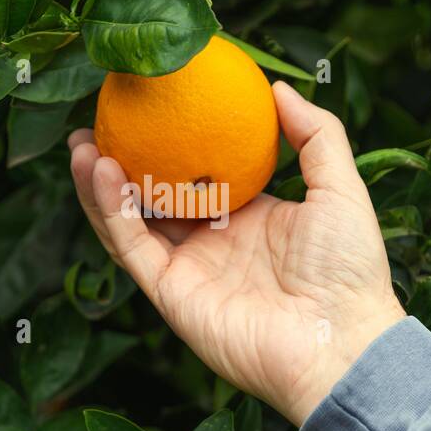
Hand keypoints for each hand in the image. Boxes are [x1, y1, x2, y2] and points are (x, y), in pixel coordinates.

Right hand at [68, 81, 403, 425]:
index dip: (169, 145)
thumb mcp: (339, 186)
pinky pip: (132, 248)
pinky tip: (101, 172)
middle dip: (118, 162)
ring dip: (100, 185)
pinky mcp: (171, 295)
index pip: (196, 175)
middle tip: (92, 124)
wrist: (341, 343)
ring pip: (129, 222)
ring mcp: (188, 270)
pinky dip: (111, 211)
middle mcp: (211, 243)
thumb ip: (316, 134)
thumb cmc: (350, 269)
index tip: (147, 107)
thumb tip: (279, 88)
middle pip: (151, 197)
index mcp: (247, 218)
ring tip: (80, 145)